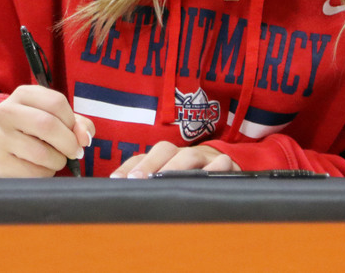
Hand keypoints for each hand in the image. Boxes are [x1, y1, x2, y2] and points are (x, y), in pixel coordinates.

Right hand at [0, 84, 94, 176]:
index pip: (56, 102)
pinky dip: (45, 173)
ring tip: (56, 159)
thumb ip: (78, 124)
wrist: (6, 151)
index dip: (72, 120)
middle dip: (69, 143)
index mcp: (23, 94)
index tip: (74, 132)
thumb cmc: (38, 132)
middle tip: (76, 152)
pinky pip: (32, 172)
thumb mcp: (58, 119)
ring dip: (58, 161)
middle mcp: (6, 112)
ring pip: (40, 153)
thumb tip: (84, 137)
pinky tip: (41, 168)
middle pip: (47, 125)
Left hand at [109, 141, 238, 178]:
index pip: (142, 157)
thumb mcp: (168, 182)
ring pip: (189, 155)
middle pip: (164, 150)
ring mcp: (205, 158)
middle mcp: (182, 154)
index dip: (128, 167)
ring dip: (175, 167)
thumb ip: (148, 187)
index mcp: (165, 158)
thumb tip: (122, 194)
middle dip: (149, 164)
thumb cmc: (190, 180)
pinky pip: (222, 163)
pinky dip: (215, 169)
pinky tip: (206, 180)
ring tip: (165, 182)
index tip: (116, 181)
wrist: (228, 167)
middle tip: (137, 179)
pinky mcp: (227, 165)